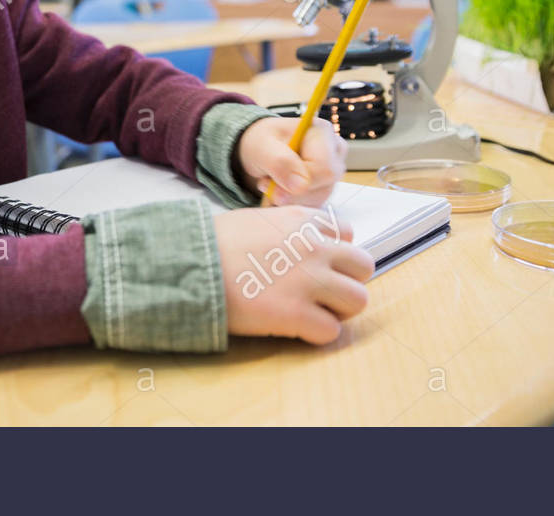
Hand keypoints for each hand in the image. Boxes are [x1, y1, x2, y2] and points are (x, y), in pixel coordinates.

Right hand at [214, 205, 373, 344]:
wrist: (190, 265)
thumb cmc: (213, 243)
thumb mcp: (256, 220)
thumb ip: (287, 230)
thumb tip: (295, 249)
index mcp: (302, 220)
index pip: (347, 233)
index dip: (336, 252)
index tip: (319, 263)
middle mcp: (314, 246)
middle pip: (363, 266)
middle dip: (347, 281)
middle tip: (323, 293)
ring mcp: (310, 281)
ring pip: (358, 300)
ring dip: (339, 310)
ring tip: (313, 313)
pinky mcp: (298, 314)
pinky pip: (332, 331)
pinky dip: (317, 334)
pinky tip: (295, 329)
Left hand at [236, 117, 346, 205]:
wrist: (260, 150)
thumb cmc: (261, 142)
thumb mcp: (261, 146)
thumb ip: (280, 162)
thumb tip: (301, 186)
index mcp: (323, 132)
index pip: (324, 169)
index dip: (298, 182)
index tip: (270, 179)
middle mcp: (335, 151)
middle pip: (324, 187)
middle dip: (291, 192)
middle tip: (267, 181)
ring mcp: (334, 171)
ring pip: (319, 199)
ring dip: (290, 199)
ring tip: (272, 182)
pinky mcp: (327, 188)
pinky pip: (314, 206)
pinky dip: (293, 204)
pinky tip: (282, 190)